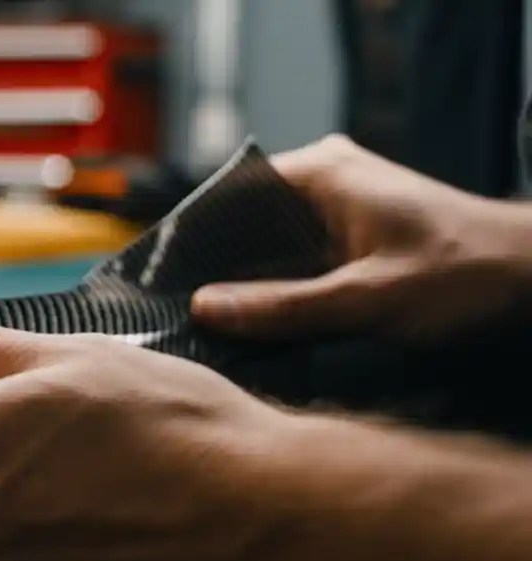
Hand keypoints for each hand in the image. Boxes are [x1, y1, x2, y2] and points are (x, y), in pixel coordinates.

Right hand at [192, 134, 531, 342]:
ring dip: (239, 284)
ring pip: (264, 247)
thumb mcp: (367, 300)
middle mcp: (323, 180)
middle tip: (168, 314)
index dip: (186, 239)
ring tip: (194, 326)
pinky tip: (244, 328)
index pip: (225, 196)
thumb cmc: (467, 277)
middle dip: (209, 268)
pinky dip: (269, 292)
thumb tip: (202, 309)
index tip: (152, 281)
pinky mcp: (347, 240)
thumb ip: (282, 308)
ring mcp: (336, 208)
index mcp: (320, 173)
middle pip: (240, 223)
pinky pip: (290, 263)